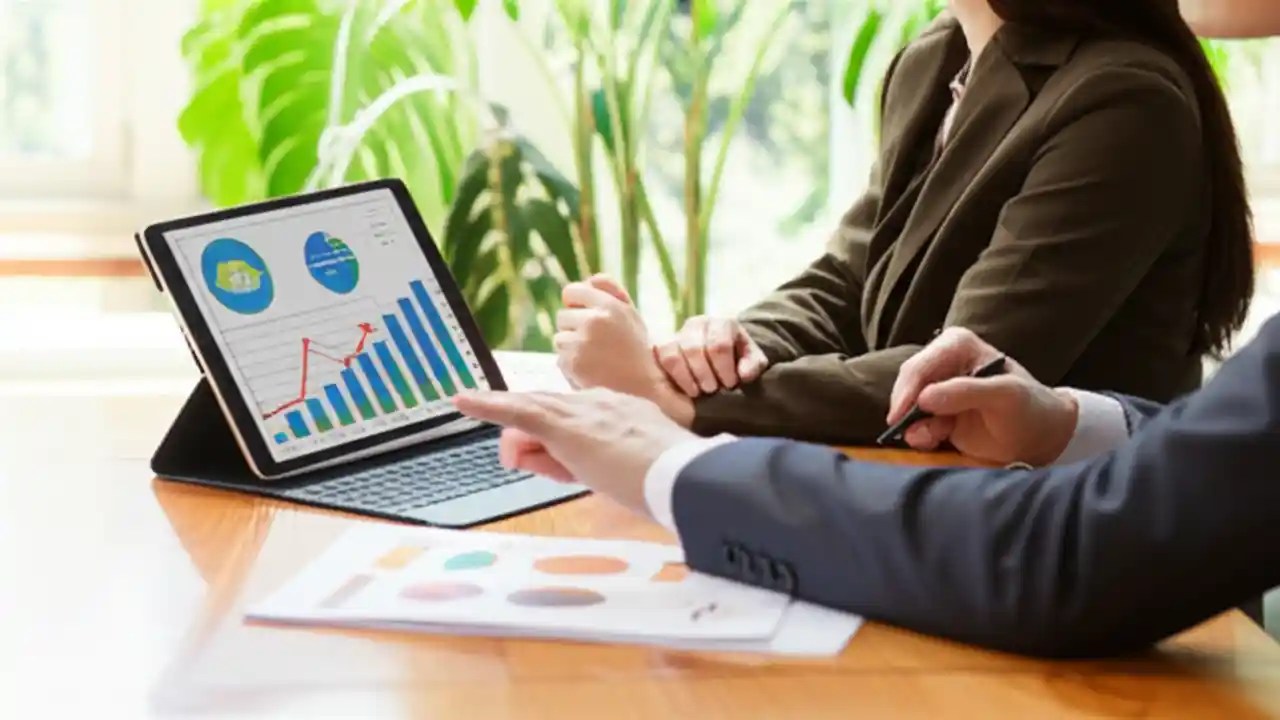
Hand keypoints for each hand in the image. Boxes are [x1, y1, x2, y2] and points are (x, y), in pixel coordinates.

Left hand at [453, 389, 697, 518]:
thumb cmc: (673, 482)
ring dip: (521, 442)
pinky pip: (518, 410)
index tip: (564, 462)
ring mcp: (582, 411)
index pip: (577, 418)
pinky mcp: (563, 425)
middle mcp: (600, 402)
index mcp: (624, 411)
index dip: (561, 442)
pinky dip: (487, 405)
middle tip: (521, 460)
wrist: (683, 476)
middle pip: (550, 412)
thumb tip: (583, 470)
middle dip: (534, 438)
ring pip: (535, 416)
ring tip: (513, 459)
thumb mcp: (645, 471)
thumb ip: (620, 466)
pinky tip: (462, 400)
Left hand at [556, 275, 694, 425]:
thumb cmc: (637, 350)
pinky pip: (560, 359)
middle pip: (562, 316)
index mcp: (610, 305)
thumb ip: (612, 292)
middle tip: (597, 344)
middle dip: (574, 329)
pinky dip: (572, 367)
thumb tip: (589, 279)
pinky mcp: (572, 363)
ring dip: (572, 349)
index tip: (585, 317)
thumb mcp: (630, 315)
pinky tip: (592, 372)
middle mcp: (594, 320)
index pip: (571, 291)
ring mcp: (581, 342)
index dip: (575, 304)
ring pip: (559, 339)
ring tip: (596, 360)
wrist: (646, 388)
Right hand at [653, 316, 769, 395]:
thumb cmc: (739, 362)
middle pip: (694, 348)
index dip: (723, 368)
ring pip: (673, 353)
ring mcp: (678, 333)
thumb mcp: (753, 363)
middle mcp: (698, 323)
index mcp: (723, 324)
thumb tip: (743, 375)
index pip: (719, 344)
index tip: (730, 384)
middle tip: (712, 390)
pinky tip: (686, 389)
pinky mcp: (663, 345)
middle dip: (704, 375)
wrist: (723, 361)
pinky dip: (672, 377)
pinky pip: (659, 358)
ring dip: (686, 378)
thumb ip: (753, 366)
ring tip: (697, 392)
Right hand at [888, 328, 1078, 465]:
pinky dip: (921, 436)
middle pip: (907, 386)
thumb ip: (966, 392)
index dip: (906, 392)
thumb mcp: (1006, 396)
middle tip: (918, 435)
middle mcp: (942, 362)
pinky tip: (937, 440)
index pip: (920, 367)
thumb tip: (924, 398)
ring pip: (907, 407)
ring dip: (915, 426)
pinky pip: (914, 424)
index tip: (899, 419)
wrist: (1041, 437)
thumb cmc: (1030, 408)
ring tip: (935, 438)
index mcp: (957, 345)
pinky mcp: (936, 413)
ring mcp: (937, 389)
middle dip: (908, 412)